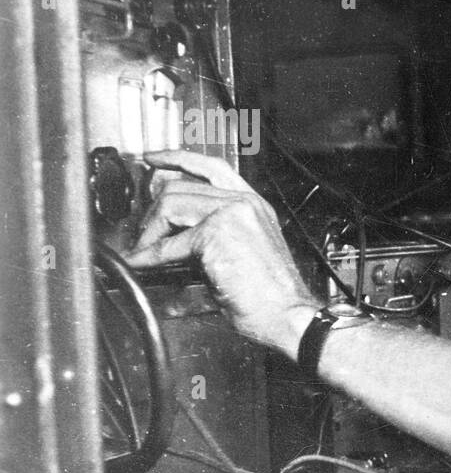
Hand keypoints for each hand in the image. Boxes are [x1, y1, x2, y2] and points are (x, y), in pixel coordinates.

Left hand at [121, 151, 319, 354]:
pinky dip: (149, 255)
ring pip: (170, 204)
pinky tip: (142, 265)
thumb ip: (207, 240)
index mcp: (254, 205)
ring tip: (146, 253)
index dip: (178, 159)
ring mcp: (233, 213)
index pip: (211, 167)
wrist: (286, 314)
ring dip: (150, 231)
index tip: (155, 160)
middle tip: (144, 235)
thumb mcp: (239, 256)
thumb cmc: (269, 296)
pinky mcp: (217, 232)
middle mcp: (245, 202)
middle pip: (181, 185)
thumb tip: (166, 244)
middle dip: (153, 211)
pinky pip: (168, 241)